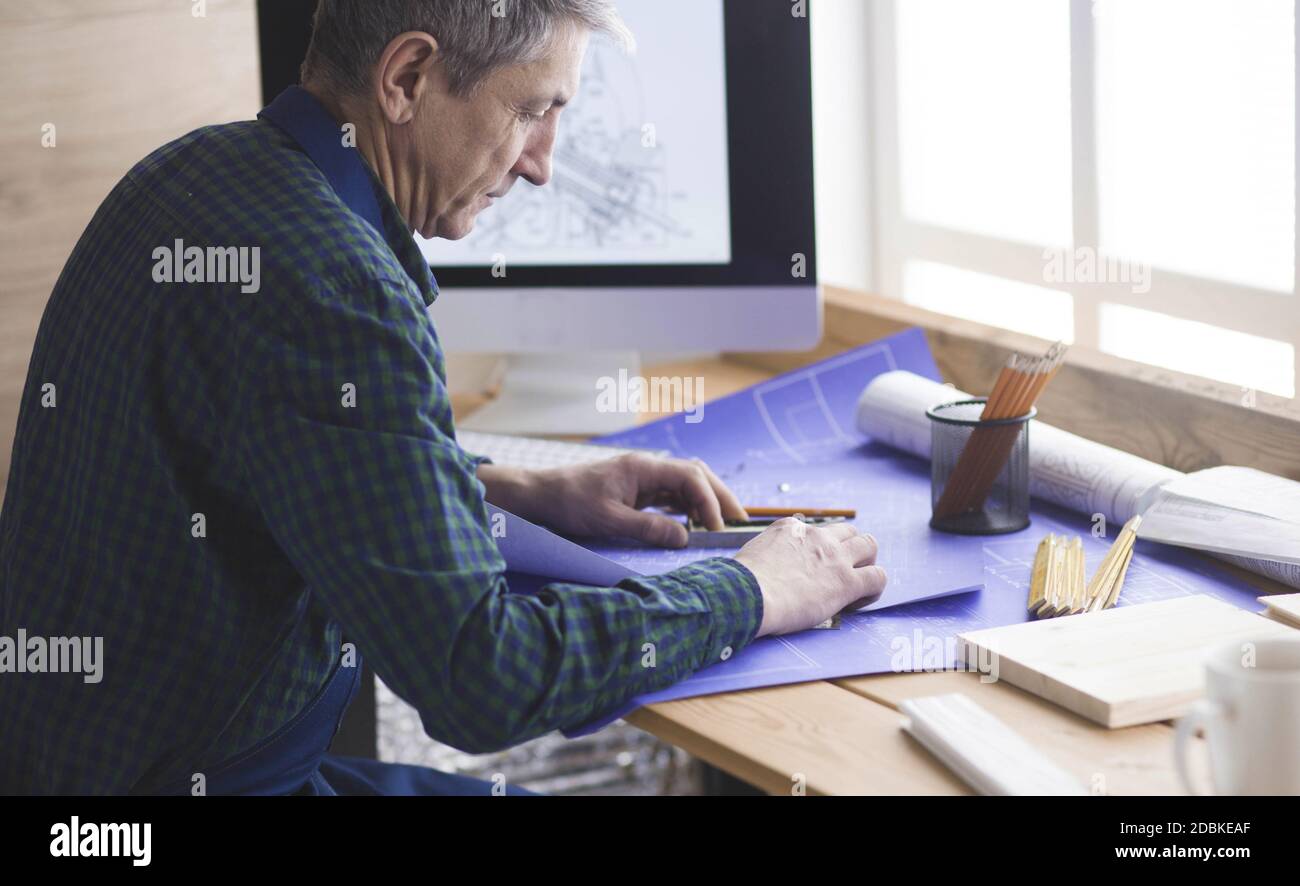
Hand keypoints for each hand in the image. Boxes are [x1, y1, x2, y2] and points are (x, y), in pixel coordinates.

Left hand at [478, 453, 747, 546]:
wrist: (540, 495)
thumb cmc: (569, 503)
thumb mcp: (608, 520)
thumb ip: (648, 528)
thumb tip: (685, 537)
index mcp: (642, 467)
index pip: (690, 476)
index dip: (710, 500)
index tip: (718, 527)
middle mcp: (647, 468)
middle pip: (695, 474)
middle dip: (720, 495)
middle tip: (740, 520)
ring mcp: (642, 478)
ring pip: (685, 483)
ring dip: (706, 501)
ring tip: (723, 524)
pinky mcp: (636, 490)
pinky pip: (671, 494)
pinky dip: (688, 507)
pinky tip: (695, 523)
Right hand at [734, 518, 886, 636]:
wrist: (748, 594)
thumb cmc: (742, 582)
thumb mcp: (753, 554)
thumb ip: (767, 554)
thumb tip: (766, 566)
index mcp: (792, 528)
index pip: (817, 531)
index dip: (818, 551)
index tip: (810, 570)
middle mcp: (817, 536)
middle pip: (849, 532)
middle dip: (849, 550)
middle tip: (840, 573)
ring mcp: (835, 557)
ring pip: (870, 546)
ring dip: (867, 563)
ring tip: (856, 584)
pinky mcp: (847, 582)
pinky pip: (878, 577)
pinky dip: (874, 588)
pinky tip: (858, 601)